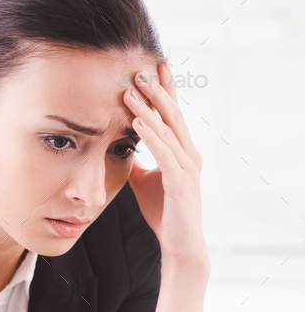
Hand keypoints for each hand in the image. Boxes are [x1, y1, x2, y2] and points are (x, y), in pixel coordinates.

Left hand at [123, 62, 207, 266]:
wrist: (181, 245)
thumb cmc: (165, 213)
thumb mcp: (145, 182)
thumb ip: (137, 162)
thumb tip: (121, 147)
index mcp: (182, 152)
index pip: (173, 115)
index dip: (165, 90)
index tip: (154, 66)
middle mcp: (189, 155)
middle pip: (172, 115)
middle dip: (156, 91)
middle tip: (139, 68)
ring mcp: (187, 168)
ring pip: (167, 131)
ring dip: (148, 110)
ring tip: (130, 91)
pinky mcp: (181, 184)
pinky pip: (165, 155)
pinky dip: (152, 138)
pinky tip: (138, 124)